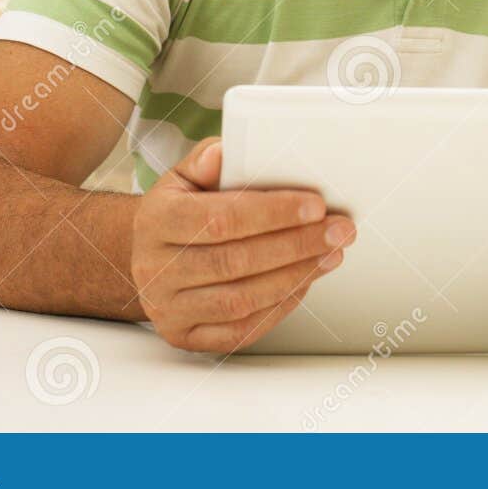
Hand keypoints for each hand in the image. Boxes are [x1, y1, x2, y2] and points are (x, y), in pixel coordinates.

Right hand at [131, 137, 355, 353]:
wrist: (148, 255)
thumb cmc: (178, 211)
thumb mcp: (183, 177)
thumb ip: (206, 161)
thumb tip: (223, 153)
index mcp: (156, 221)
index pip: (220, 219)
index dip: (273, 213)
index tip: (316, 206)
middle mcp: (155, 269)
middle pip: (235, 262)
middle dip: (297, 245)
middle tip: (339, 231)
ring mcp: (167, 308)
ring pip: (241, 300)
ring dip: (296, 276)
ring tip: (331, 254)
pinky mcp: (185, 335)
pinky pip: (240, 330)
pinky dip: (279, 307)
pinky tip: (305, 281)